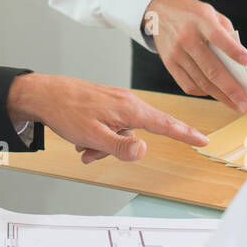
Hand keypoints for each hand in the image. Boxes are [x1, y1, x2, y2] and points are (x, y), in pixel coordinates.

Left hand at [5, 73, 208, 163]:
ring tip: (81, 145)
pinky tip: (80, 137)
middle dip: (117, 148)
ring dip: (102, 144)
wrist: (43, 94)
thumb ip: (121, 146)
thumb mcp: (93, 136)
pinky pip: (110, 126)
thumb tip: (144, 150)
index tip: (203, 140)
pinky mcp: (105, 103)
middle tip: (91, 153)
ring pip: (121, 132)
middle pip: (137, 134)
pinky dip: (97, 136)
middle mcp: (127, 102)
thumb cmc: (66, 112)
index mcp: (129, 108)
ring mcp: (116, 101)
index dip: (185, 134)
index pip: (165, 124)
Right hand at [140, 0, 246, 111]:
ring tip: (235, 105)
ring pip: (201, 81)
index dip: (232, 49)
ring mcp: (176, 52)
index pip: (217, 36)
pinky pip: (187, 84)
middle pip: (211, 68)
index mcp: (200, 20)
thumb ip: (226, 32)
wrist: (159, 10)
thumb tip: (239, 60)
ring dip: (220, 96)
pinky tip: (214, 94)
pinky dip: (203, 92)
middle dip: (231, 89)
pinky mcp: (169, 63)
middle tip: (245, 105)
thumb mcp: (211, 12)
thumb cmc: (191, 13)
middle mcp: (186, 37)